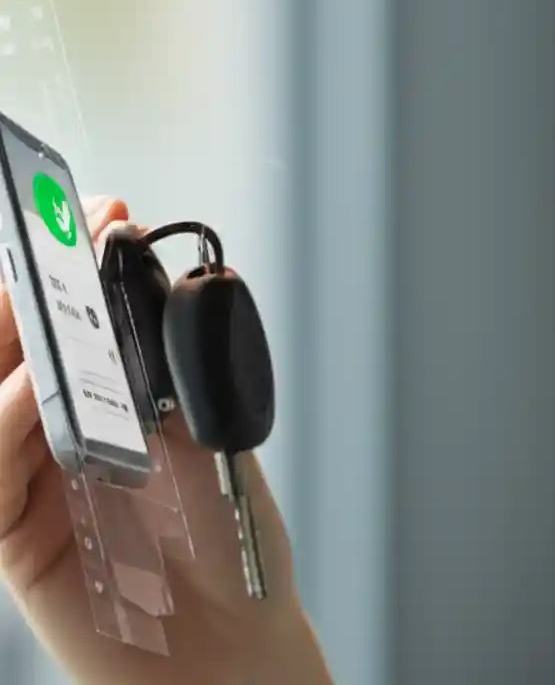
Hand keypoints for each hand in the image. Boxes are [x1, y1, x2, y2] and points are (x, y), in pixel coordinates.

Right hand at [0, 198, 330, 683]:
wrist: (233, 648)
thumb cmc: (232, 547)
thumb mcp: (211, 441)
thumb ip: (171, 372)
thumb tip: (154, 281)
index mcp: (111, 407)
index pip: (70, 324)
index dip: (72, 267)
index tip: (97, 212)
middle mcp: (61, 438)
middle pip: (12, 350)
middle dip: (27, 289)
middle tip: (52, 234)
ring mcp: (32, 484)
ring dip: (4, 344)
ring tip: (33, 298)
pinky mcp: (12, 538)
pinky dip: (3, 422)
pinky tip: (28, 388)